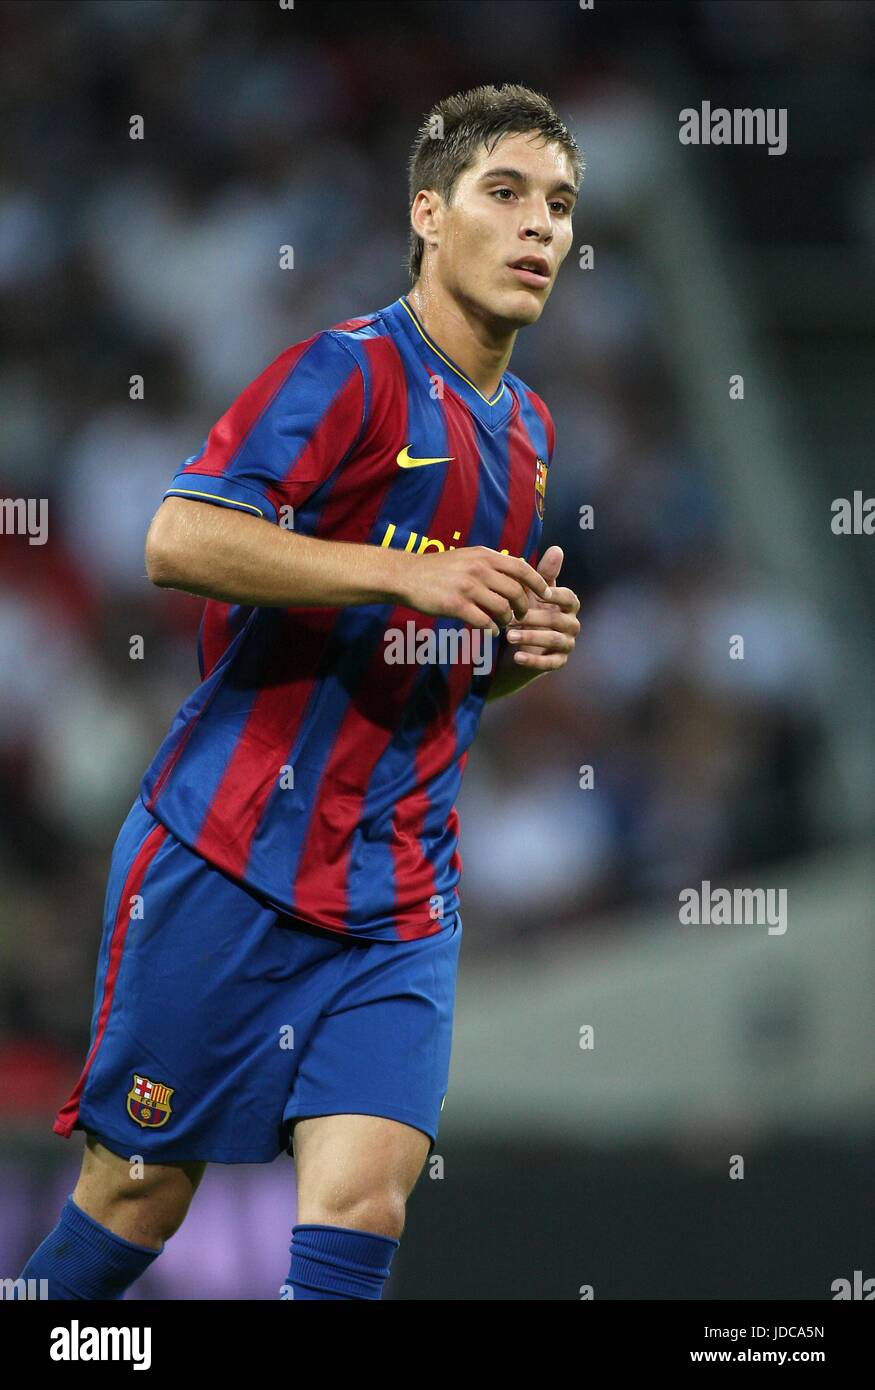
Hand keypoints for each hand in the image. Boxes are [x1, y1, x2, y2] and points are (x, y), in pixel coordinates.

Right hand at [398, 545, 552, 633]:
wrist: (407, 575)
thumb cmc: (438, 569)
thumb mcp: (468, 557)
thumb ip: (491, 563)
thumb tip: (518, 569)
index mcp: (484, 556)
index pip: (521, 568)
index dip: (538, 583)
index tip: (547, 595)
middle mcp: (479, 569)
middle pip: (516, 592)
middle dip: (523, 607)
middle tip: (522, 616)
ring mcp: (467, 587)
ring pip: (502, 609)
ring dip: (507, 620)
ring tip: (504, 624)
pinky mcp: (455, 605)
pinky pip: (483, 622)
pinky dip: (491, 629)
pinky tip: (490, 631)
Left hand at [503, 546, 579, 671]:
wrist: (517, 645)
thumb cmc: (527, 611)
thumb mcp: (532, 593)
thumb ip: (543, 574)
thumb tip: (557, 548)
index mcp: (569, 605)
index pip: (568, 598)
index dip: (554, 595)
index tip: (537, 595)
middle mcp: (572, 624)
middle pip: (557, 620)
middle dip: (533, 618)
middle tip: (510, 619)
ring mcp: (567, 644)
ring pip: (554, 640)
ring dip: (531, 637)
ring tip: (508, 636)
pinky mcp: (559, 662)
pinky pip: (550, 663)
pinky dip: (533, 661)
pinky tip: (516, 656)